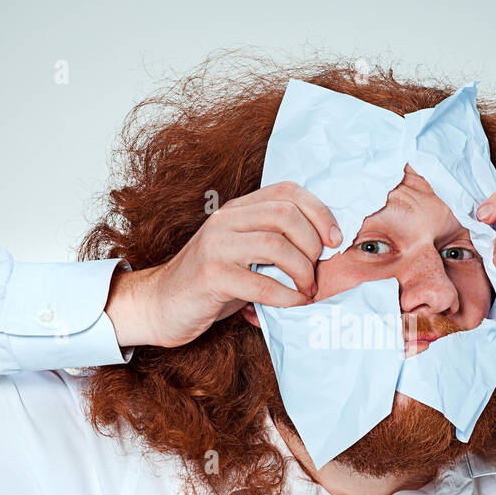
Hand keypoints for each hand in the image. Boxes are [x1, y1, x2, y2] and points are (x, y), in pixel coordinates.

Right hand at [105, 180, 341, 347]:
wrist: (161, 303)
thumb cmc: (212, 282)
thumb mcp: (245, 253)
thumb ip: (275, 241)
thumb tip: (326, 245)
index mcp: (238, 209)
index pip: (288, 191)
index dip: (319, 212)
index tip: (334, 240)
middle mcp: (226, 220)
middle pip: (286, 215)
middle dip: (312, 246)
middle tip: (317, 271)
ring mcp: (216, 246)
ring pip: (276, 244)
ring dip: (302, 271)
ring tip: (308, 289)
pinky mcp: (210, 276)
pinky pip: (261, 283)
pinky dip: (287, 296)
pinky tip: (294, 303)